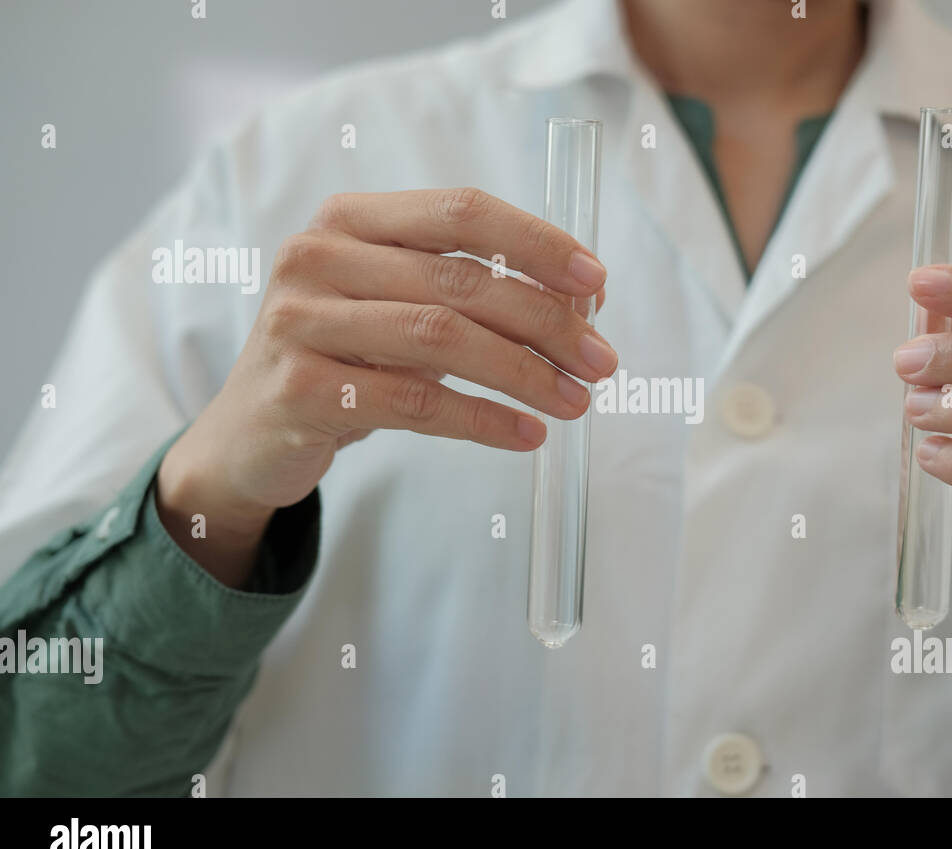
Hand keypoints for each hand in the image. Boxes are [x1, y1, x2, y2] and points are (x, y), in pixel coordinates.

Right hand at [157, 188, 615, 586]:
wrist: (249, 434)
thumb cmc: (346, 359)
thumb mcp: (398, 307)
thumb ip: (471, 291)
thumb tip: (584, 302)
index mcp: (351, 220)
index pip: (460, 211)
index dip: (536, 241)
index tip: (596, 280)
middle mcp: (317, 257)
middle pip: (460, 280)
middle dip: (547, 321)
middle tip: (601, 361)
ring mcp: (300, 322)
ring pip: (440, 339)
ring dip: (525, 373)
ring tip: (576, 402)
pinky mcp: (299, 390)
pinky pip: (413, 403)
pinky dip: (482, 420)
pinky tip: (526, 434)